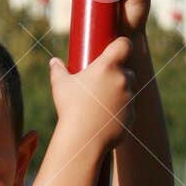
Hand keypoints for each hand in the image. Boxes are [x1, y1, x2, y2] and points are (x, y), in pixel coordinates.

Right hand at [49, 34, 135, 149]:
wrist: (82, 140)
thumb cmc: (70, 110)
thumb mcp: (61, 87)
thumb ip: (58, 71)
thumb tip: (54, 62)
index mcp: (107, 67)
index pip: (124, 45)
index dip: (121, 46)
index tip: (116, 50)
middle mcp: (122, 80)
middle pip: (128, 71)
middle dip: (120, 75)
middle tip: (105, 83)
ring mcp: (129, 99)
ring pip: (130, 91)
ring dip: (122, 93)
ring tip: (104, 103)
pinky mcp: (131, 116)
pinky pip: (129, 110)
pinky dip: (121, 112)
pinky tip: (108, 118)